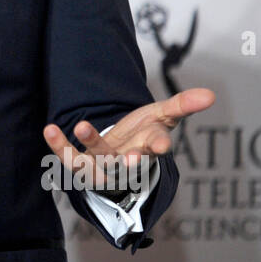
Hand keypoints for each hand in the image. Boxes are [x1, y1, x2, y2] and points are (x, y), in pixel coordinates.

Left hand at [42, 88, 214, 194]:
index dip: (159, 146)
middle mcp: (125, 161)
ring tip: (80, 124)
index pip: (156, 148)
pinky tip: (50, 128)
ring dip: (88, 147)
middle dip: (129, 164)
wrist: (118, 154)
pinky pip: (67, 158)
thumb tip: (211, 94)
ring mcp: (101, 165)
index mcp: (147, 149)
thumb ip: (182, 105)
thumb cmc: (142, 134)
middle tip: (131, 159)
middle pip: (128, 166)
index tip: (162, 145)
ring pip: (95, 165)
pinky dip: (58, 146)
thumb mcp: (161, 116)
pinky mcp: (80, 163)